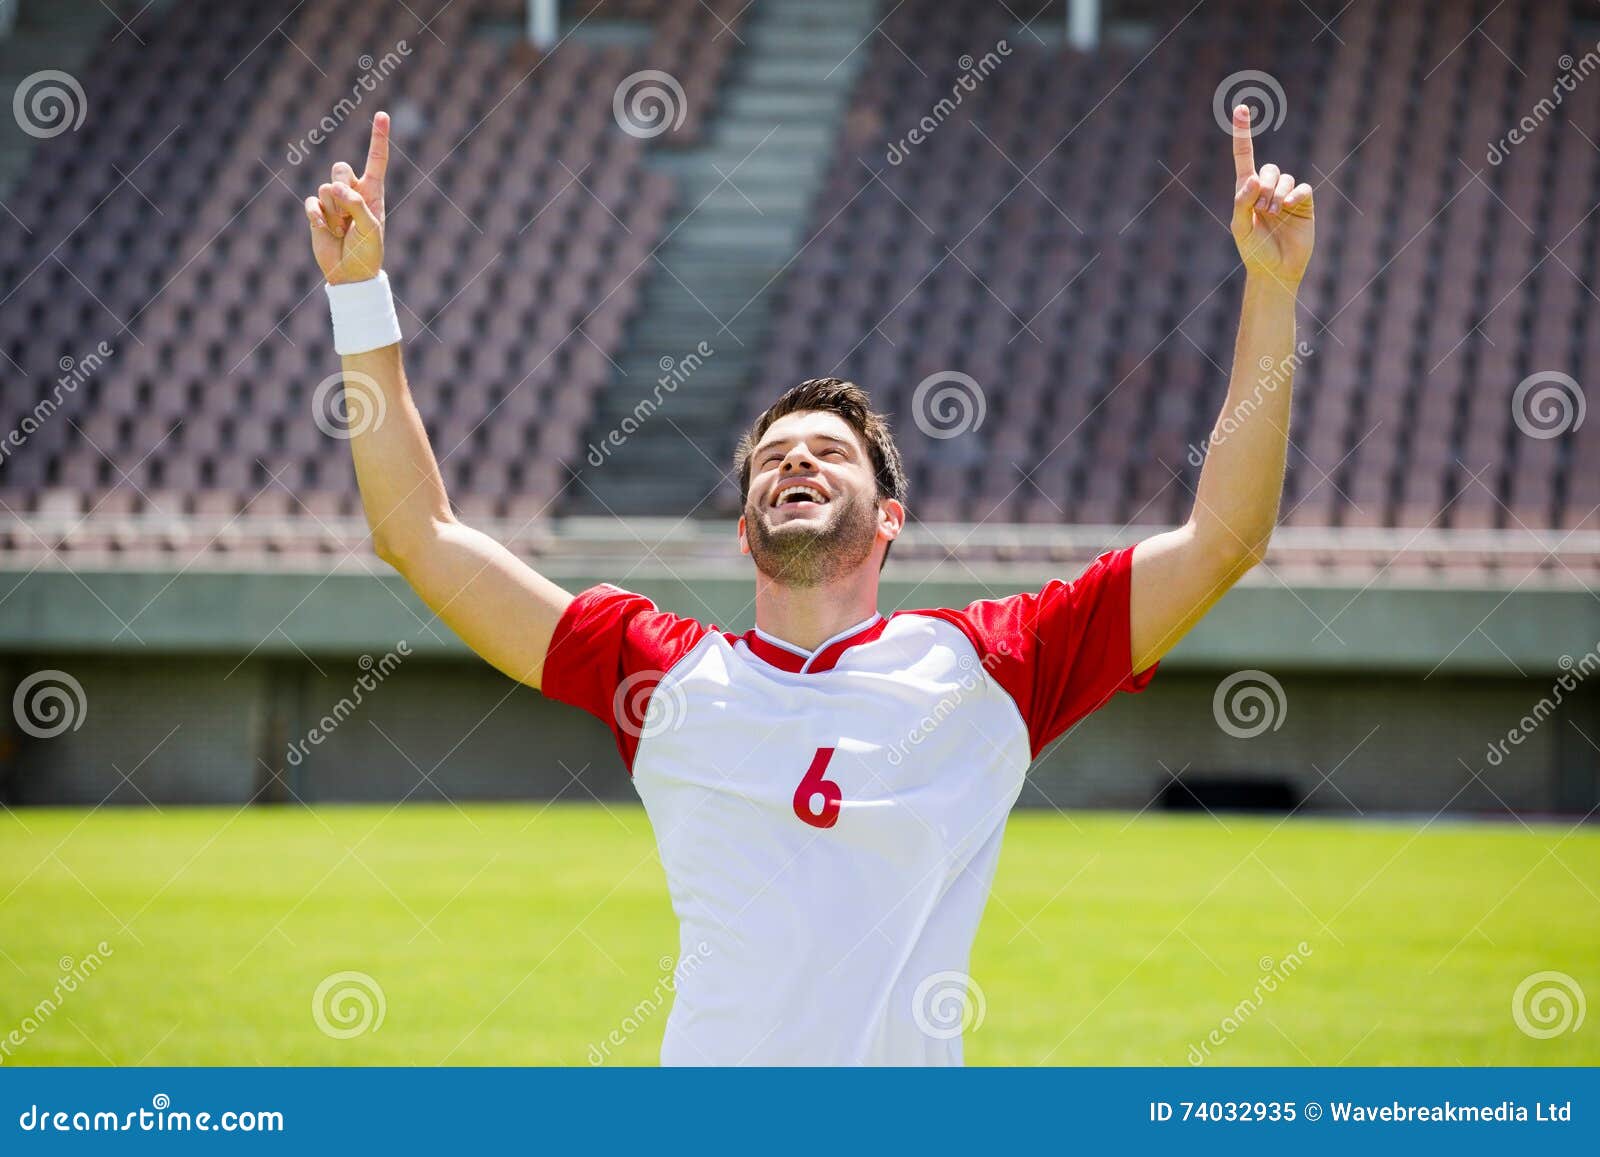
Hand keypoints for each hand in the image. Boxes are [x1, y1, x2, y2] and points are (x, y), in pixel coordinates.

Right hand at [305, 111, 389, 283]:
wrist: (350, 274)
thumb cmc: (367, 252)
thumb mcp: (370, 229)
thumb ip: (357, 205)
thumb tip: (335, 188)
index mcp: (373, 192)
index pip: (377, 160)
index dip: (378, 137)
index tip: (383, 114)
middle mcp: (353, 191)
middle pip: (340, 168)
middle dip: (342, 188)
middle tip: (349, 215)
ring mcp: (333, 201)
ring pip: (325, 187)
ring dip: (333, 211)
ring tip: (342, 229)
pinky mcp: (318, 211)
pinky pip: (311, 201)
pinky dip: (317, 216)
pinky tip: (325, 230)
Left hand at [1230, 105, 1313, 286]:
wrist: (1276, 271)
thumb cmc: (1254, 251)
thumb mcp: (1240, 228)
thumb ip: (1242, 202)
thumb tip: (1253, 178)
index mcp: (1246, 192)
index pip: (1244, 156)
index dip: (1242, 133)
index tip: (1240, 109)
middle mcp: (1267, 190)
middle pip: (1268, 169)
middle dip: (1264, 187)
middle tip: (1262, 210)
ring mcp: (1286, 196)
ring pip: (1285, 178)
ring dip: (1278, 194)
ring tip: (1274, 215)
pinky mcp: (1304, 204)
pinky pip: (1302, 187)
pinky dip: (1295, 195)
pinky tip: (1290, 207)